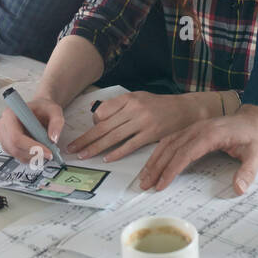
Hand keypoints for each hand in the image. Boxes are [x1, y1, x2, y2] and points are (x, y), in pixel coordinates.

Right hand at [0, 95, 64, 163]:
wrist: (39, 109)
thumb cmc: (43, 108)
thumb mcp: (54, 111)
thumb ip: (56, 123)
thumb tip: (53, 139)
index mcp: (11, 114)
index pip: (16, 136)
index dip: (31, 147)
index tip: (47, 151)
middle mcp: (3, 125)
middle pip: (14, 147)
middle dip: (33, 153)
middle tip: (49, 153)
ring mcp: (3, 135)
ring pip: (16, 153)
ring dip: (32, 156)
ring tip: (45, 149)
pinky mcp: (7, 143)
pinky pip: (17, 155)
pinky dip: (29, 156)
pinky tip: (37, 150)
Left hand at [65, 91, 206, 162]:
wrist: (186, 110)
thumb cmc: (159, 105)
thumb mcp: (139, 98)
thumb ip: (121, 107)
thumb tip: (100, 120)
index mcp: (128, 98)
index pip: (102, 112)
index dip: (93, 125)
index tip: (88, 134)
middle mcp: (133, 108)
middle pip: (104, 126)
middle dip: (86, 139)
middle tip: (71, 149)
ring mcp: (142, 121)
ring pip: (113, 136)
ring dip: (96, 147)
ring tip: (83, 155)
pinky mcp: (151, 134)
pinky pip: (129, 145)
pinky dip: (116, 152)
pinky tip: (106, 158)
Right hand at [138, 106, 257, 194]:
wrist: (256, 118)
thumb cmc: (256, 136)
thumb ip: (248, 172)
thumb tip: (239, 189)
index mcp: (212, 134)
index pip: (186, 152)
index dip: (172, 169)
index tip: (162, 184)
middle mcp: (199, 129)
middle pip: (172, 148)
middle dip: (157, 167)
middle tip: (145, 184)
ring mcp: (194, 128)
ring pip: (168, 143)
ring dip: (155, 159)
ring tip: (144, 176)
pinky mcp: (193, 130)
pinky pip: (172, 139)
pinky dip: (160, 151)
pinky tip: (154, 161)